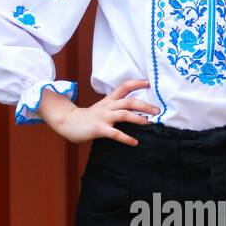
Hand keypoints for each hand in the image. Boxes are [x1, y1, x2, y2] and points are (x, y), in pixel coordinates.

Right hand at [40, 79, 159, 145]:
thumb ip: (116, 106)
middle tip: (157, 110)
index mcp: (109, 100)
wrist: (67, 122)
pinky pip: (115, 133)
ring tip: (149, 123)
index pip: (125, 86)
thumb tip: (135, 108)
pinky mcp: (99, 129)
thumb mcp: (103, 107)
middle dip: (145, 105)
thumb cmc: (88, 117)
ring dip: (138, 118)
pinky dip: (126, 138)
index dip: (137, 83)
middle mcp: (108, 106)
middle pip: (129, 101)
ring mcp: (103, 117)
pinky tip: (134, 142)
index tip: (150, 82)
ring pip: (124, 114)